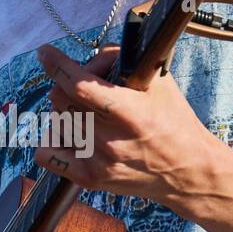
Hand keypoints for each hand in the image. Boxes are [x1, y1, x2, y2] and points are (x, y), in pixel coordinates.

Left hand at [33, 42, 215, 205]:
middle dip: (67, 85)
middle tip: (84, 86)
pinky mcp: (89, 179)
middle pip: (60, 100)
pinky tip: (72, 135)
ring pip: (55, 122)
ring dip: (66, 112)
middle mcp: (111, 139)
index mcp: (130, 112)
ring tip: (88, 114)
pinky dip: (54, 140)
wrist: (187, 171)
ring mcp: (98, 162)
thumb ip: (123, 62)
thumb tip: (91, 57)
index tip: (45, 52)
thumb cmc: (173, 121)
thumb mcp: (159, 83)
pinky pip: (46, 154)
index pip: (80, 85)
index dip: (57, 65)